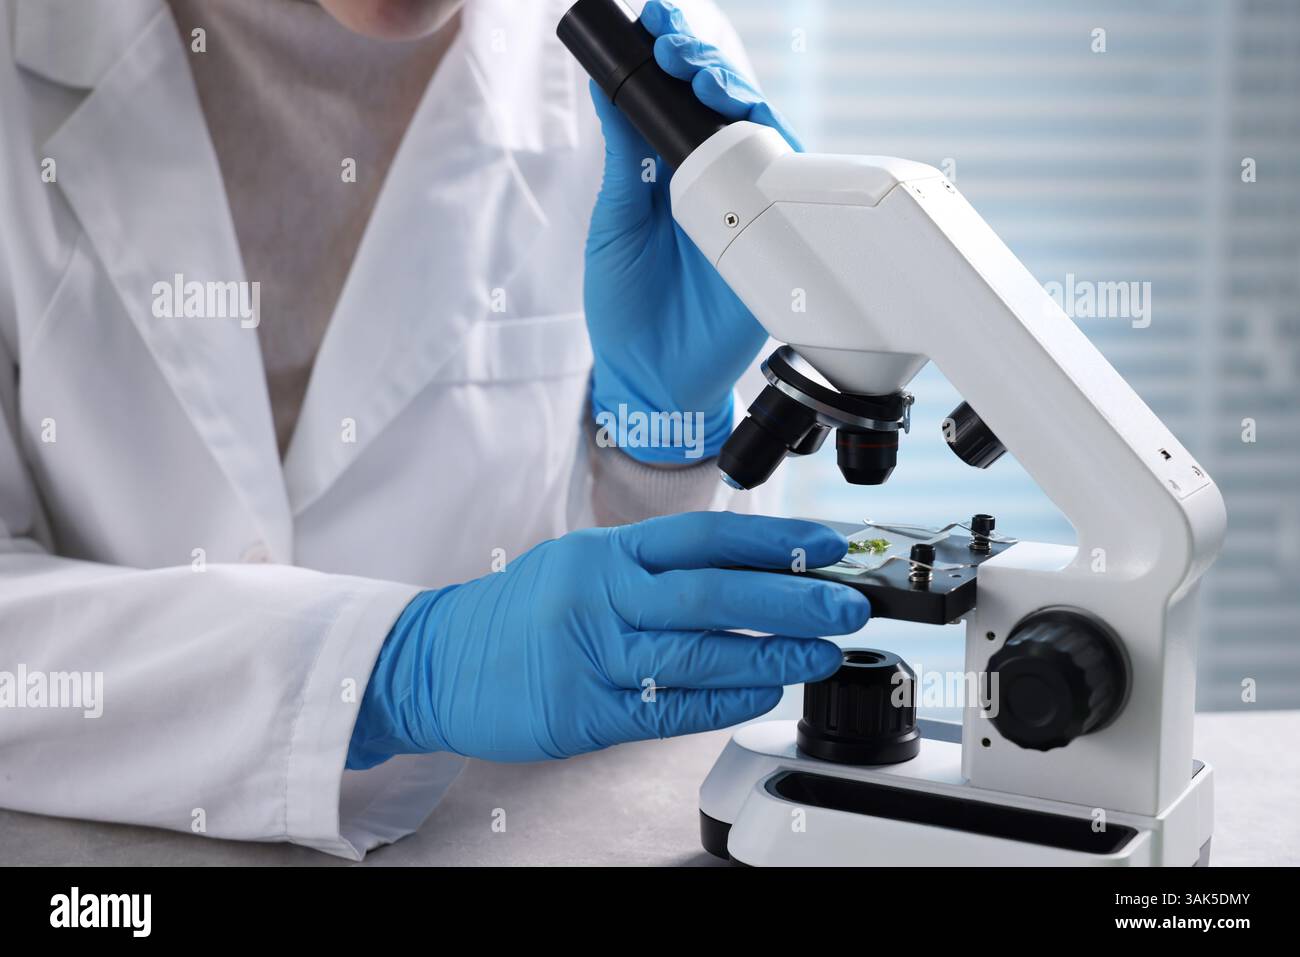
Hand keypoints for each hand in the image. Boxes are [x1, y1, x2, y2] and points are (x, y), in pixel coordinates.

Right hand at [347, 512, 868, 765]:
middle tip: (848, 606)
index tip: (831, 547)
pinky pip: (668, 708)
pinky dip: (723, 702)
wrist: (437, 660)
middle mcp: (601, 595)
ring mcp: (590, 654)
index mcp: (607, 552)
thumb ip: (655, 568)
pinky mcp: (582, 710)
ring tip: (820, 655)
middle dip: (792, 599)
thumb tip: (750, 573)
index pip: (706, 536)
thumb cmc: (523, 611)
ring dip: (772, 655)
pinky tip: (762, 694)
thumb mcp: (583, 563)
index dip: (776, 541)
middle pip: (714, 593)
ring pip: (698, 654)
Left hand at [584, 0, 801, 464]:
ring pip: (761, 135)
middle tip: (676, 52)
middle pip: (725, 107)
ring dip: (737, 96)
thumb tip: (607, 90)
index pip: (679, 103)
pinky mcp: (779, 242)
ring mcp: (751, 209)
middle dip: (704, 65)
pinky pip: (793, 192)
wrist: (654, 377)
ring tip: (704, 80)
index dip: (674, 61)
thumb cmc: (626, 305)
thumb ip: (623, 161)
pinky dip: (781, 156)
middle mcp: (716, 184)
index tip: (654, 29)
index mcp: (671, 174)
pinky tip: (756, 131)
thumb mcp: (614, 226)